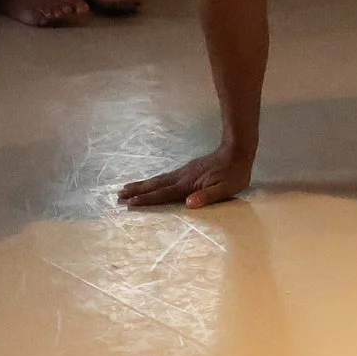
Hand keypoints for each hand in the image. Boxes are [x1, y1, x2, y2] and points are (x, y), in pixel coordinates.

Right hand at [119, 145, 253, 208]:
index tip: (131, 203)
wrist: (238, 151)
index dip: (147, 199)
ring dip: (142, 185)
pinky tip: (152, 183)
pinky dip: (154, 181)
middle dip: (137, 191)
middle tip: (118, 195)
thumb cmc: (234, 174)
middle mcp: (182, 177)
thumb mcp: (225, 189)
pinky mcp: (188, 169)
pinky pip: (165, 177)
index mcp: (188, 184)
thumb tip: (189, 204)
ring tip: (127, 188)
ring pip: (158, 179)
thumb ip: (208, 196)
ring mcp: (184, 172)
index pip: (164, 193)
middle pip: (155, 185)